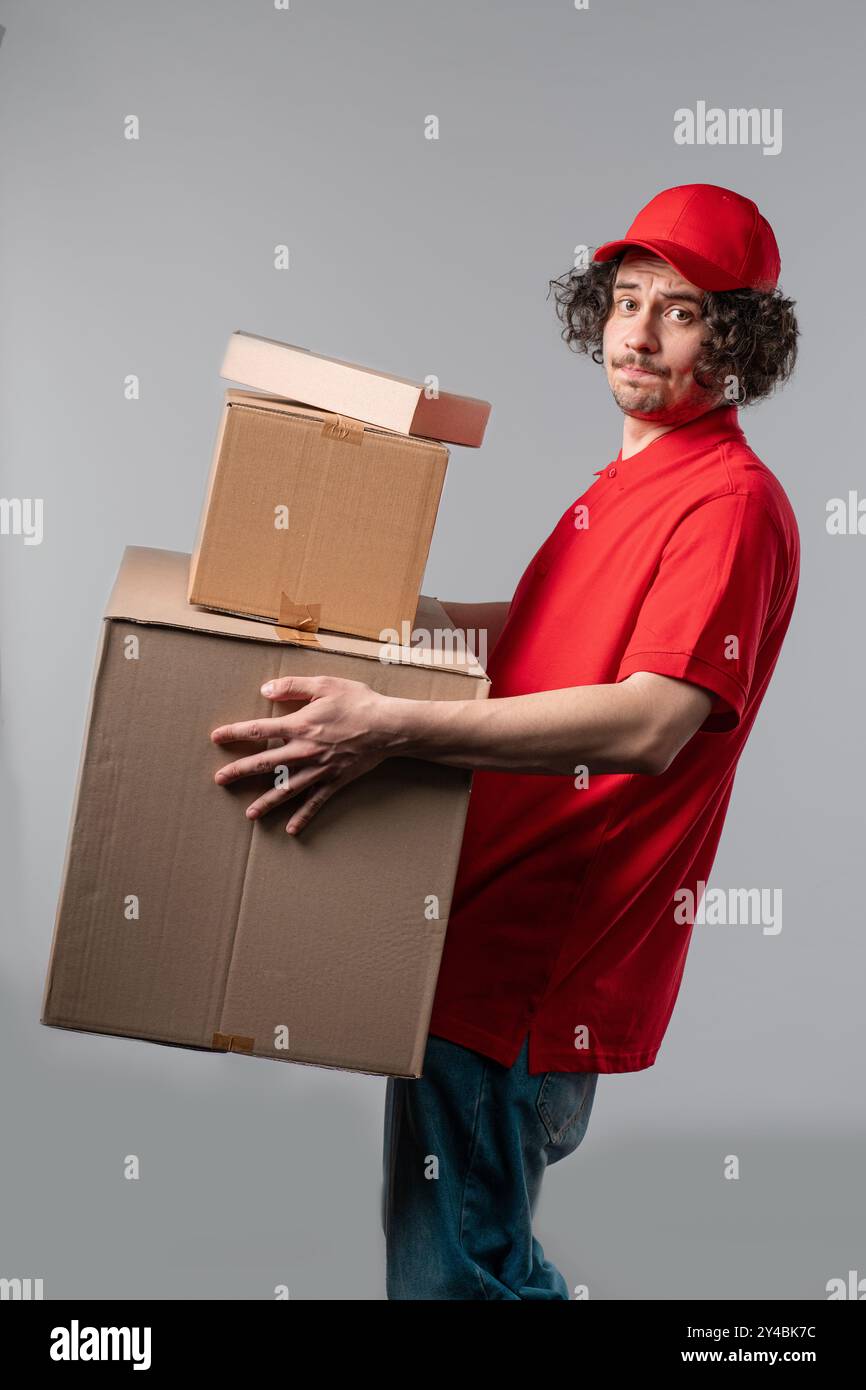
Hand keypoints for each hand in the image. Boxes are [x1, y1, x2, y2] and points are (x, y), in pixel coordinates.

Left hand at [210, 674, 395, 835]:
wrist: (389, 727)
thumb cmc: (358, 702)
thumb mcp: (325, 685)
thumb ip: (293, 686)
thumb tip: (265, 690)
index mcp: (299, 725)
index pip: (259, 730)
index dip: (235, 733)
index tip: (216, 737)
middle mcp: (304, 751)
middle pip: (265, 763)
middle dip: (240, 771)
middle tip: (219, 780)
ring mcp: (319, 769)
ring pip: (286, 789)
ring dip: (266, 802)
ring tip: (250, 814)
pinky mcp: (335, 781)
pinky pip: (316, 802)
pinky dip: (303, 816)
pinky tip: (291, 829)